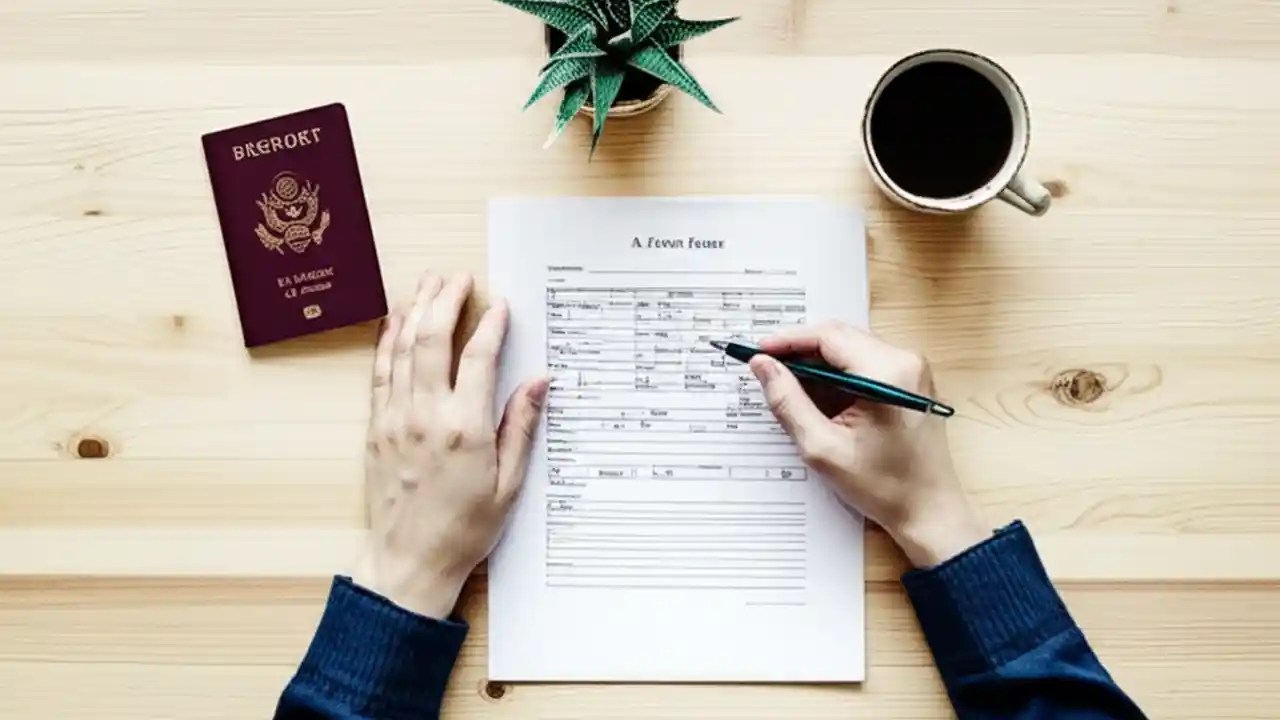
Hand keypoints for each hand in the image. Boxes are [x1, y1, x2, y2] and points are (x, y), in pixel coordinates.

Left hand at [352, 271, 548, 617]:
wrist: (408, 562)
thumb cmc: (464, 529)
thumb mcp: (509, 484)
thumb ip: (521, 427)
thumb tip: (538, 383)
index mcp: (465, 429)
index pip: (478, 358)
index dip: (491, 325)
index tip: (501, 305)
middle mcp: (425, 416)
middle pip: (432, 339)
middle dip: (446, 300)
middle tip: (459, 277)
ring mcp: (395, 419)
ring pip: (401, 348)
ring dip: (415, 310)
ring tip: (428, 283)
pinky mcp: (376, 428)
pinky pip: (379, 372)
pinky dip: (386, 341)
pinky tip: (395, 321)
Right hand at [749, 322, 986, 567]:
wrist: (929, 510)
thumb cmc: (884, 486)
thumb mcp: (823, 448)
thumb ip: (788, 402)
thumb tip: (763, 366)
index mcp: (888, 373)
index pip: (828, 337)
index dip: (787, 341)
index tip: (758, 352)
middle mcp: (905, 361)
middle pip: (839, 337)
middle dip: (799, 350)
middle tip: (766, 367)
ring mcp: (911, 368)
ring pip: (850, 347)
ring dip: (816, 361)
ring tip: (786, 382)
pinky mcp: (910, 380)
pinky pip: (864, 361)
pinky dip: (836, 371)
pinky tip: (816, 392)